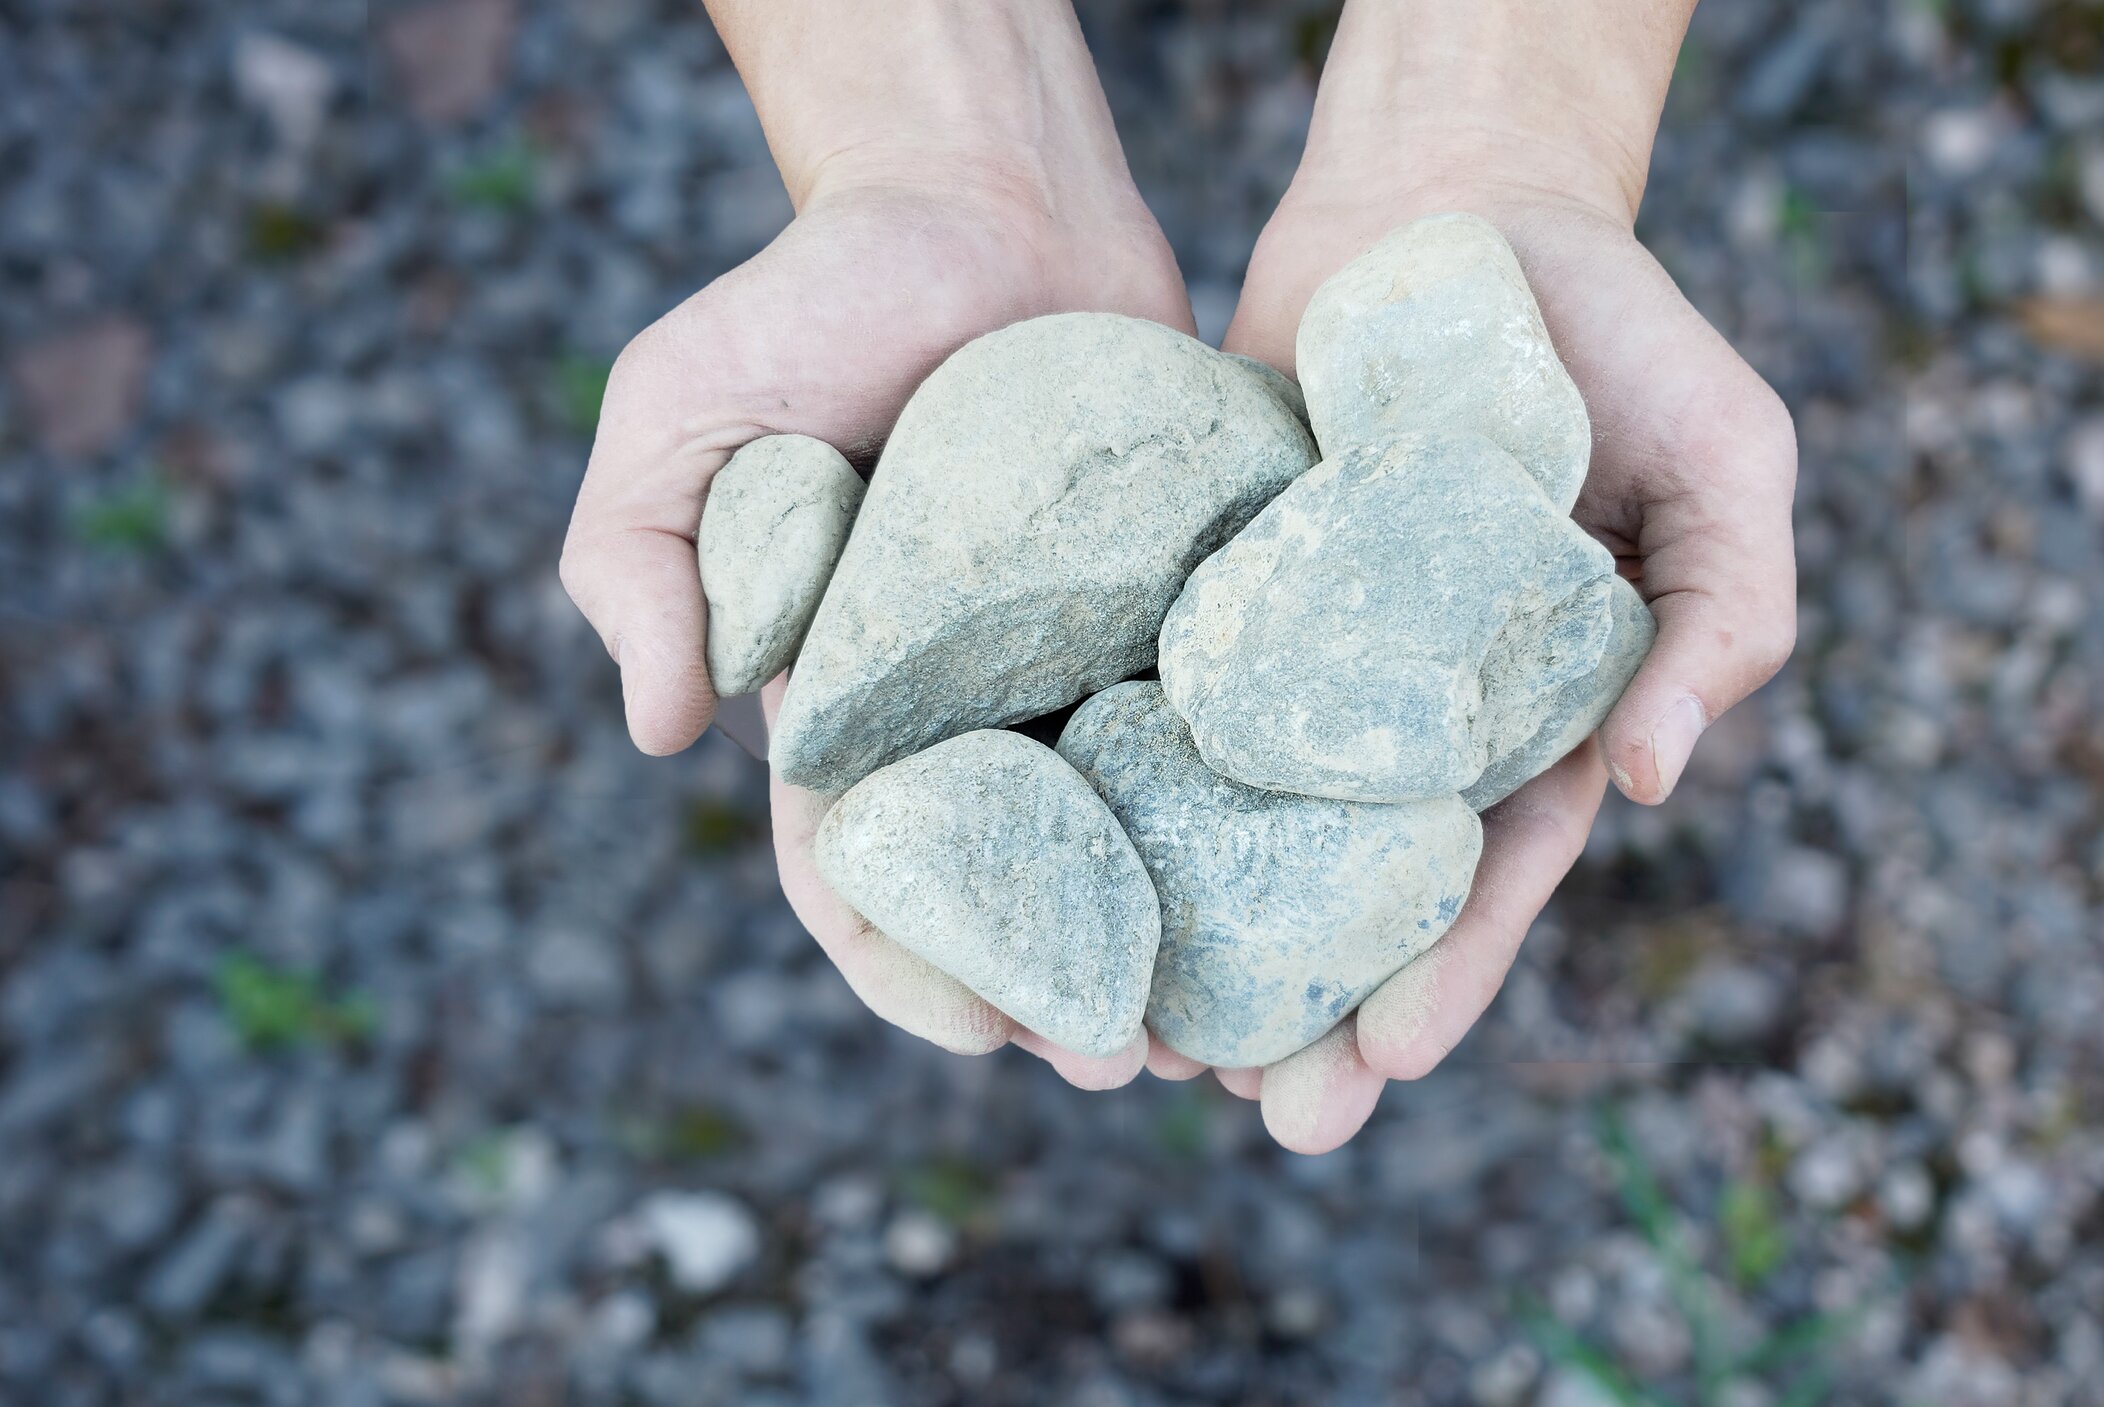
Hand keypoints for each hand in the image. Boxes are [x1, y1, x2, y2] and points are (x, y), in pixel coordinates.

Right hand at [559, 0, 1198, 1086]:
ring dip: (1176, 936)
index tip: (979, 1036)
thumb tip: (657, 728)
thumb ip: (636, 560)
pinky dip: (1259, 811)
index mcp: (847, 703)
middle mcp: (971, 706)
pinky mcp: (1183, 607)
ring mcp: (1082, 664)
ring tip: (1240, 1025)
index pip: (865, 868)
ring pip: (1131, 834)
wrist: (984, 196)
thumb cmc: (813, 299)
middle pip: (1017, 883)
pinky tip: (1315, 878)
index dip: (911, 961)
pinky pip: (1221, 727)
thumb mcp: (676, 413)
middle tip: (1132, 1063)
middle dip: (1065, 984)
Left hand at [1209, 0, 1798, 1151]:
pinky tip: (1081, 867)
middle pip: (1365, 880)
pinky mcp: (1209, 588)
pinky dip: (1129, 787)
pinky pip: (1164, 698)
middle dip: (1327, 1007)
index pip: (1500, 862)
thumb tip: (1660, 780)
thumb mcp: (1729, 457)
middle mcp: (1414, 705)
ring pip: (1253, 819)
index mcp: (1543, 705)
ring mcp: (1304, 653)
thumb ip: (1727, 613)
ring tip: (1155, 1047)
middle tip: (1274, 1124)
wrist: (1455, 197)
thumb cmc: (1619, 325)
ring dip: (1215, 933)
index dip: (1454, 963)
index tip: (1391, 1061)